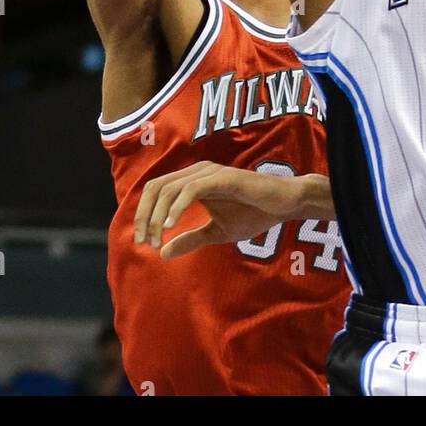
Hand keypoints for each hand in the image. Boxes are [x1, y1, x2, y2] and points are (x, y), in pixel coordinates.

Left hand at [134, 161, 305, 260]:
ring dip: (157, 216)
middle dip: (144, 215)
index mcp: (193, 180)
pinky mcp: (222, 178)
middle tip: (144, 242)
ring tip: (156, 238)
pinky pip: (191, 190)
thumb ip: (190, 239)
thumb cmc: (253, 213)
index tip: (143, 241)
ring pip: (170, 189)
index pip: (157, 191)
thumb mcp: (216, 232)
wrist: (283, 204)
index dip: (144, 214)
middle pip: (157, 187)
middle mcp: (198, 171)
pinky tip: (170, 226)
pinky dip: (177, 208)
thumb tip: (162, 253)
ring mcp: (209, 173)